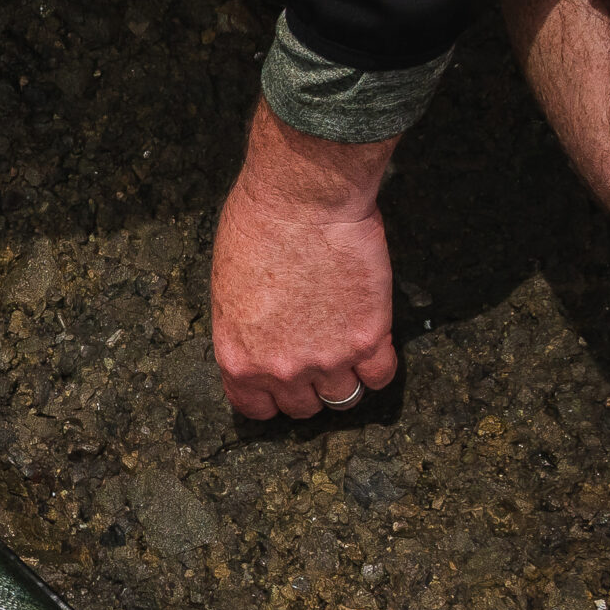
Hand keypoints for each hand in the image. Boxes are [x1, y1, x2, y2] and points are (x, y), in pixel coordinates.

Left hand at [210, 99, 400, 419]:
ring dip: (345, 379)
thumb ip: (246, 329)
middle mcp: (281, 370)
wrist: (302, 202)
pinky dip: (379, 366)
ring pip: (344, 399)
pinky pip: (381, 376)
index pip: (255, 408)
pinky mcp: (368, 338)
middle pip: (303, 408)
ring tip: (346, 351)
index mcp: (239, 358)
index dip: (271, 398)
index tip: (280, 388)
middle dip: (309, 388)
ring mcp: (327, 358)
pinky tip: (374, 346)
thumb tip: (261, 340)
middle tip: (316, 361)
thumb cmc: (257, 228)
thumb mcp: (228, 289)